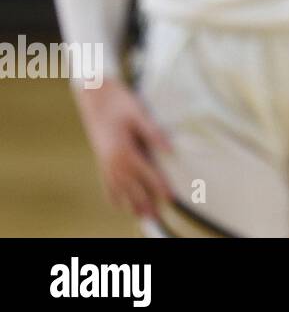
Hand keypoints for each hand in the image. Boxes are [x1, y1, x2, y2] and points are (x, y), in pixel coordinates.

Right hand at [73, 76, 173, 219]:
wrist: (94, 95)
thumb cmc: (120, 101)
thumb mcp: (139, 113)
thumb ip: (154, 133)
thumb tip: (170, 150)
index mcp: (125, 149)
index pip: (147, 174)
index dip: (159, 186)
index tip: (171, 198)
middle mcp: (113, 160)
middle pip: (133, 187)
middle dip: (145, 201)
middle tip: (157, 217)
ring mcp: (104, 161)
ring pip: (119, 188)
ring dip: (130, 202)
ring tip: (141, 216)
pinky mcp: (100, 159)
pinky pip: (106, 182)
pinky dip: (113, 195)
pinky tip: (118, 204)